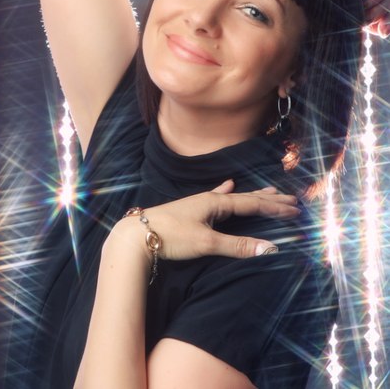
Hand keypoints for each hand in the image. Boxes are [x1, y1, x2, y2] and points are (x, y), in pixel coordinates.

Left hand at [117, 181, 299, 260]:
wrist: (137, 234)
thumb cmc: (171, 237)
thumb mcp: (207, 243)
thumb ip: (238, 245)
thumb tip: (271, 248)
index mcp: (216, 203)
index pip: (253, 204)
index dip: (275, 208)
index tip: (295, 209)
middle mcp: (211, 199)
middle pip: (247, 197)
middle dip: (269, 200)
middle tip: (291, 199)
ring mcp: (201, 203)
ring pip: (234, 197)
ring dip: (253, 196)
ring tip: (268, 191)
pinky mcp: (192, 209)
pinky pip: (217, 197)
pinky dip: (227, 192)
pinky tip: (228, 185)